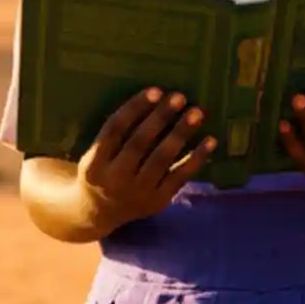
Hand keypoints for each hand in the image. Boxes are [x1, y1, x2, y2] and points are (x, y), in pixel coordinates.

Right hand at [77, 88, 217, 230]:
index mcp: (94, 162)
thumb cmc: (99, 170)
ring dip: (181, 133)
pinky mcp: (157, 201)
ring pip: (162, 159)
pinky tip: (210, 140)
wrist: (98, 213)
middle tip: (179, 96)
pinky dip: (197, 158)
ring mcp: (137, 192)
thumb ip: (114, 132)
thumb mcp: (94, 153)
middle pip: (139, 142)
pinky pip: (180, 177)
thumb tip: (150, 97)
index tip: (155, 90)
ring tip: (196, 112)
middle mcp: (115, 178)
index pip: (114, 129)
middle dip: (160, 117)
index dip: (134, 108)